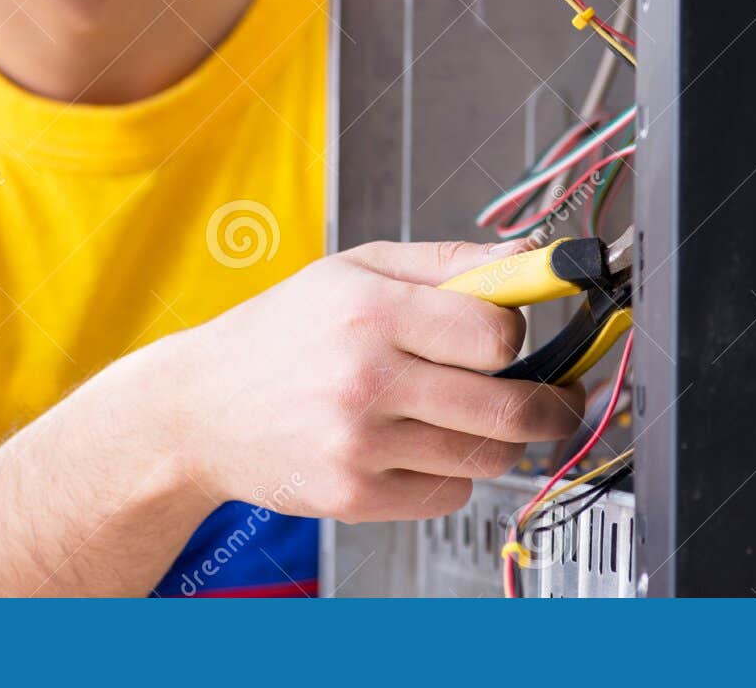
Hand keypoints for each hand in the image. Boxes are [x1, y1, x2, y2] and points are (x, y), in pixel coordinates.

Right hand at [167, 240, 585, 522]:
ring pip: (487, 456)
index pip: (496, 334)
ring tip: (474, 415)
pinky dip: (452, 474)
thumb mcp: (355, 269)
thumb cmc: (283, 332)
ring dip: (500, 439)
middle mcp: (365, 377)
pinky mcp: (354, 496)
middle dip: (550, 404)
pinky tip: (421, 446)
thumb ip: (447, 261)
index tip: (508, 335)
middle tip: (555, 396)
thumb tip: (529, 258)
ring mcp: (360, 444)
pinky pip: (448, 495)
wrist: (200, 408)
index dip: (516, 335)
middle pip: (510, 408)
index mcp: (371, 309)